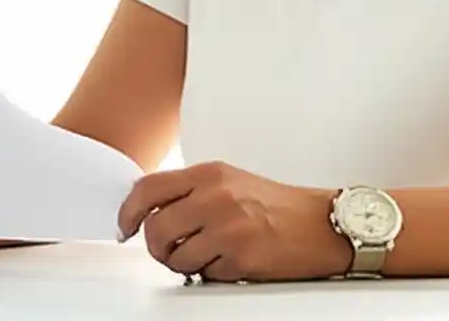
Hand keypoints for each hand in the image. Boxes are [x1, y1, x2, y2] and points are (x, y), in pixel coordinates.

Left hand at [116, 162, 350, 281]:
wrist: (322, 224)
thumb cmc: (277, 205)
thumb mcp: (229, 182)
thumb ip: (190, 191)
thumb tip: (149, 211)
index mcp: (209, 174)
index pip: (147, 188)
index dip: (128, 212)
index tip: (126, 228)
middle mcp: (215, 195)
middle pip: (155, 228)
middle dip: (158, 248)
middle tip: (170, 253)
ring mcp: (228, 225)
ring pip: (176, 256)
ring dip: (185, 264)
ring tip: (207, 256)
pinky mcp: (241, 255)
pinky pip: (205, 274)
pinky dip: (213, 274)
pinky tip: (232, 261)